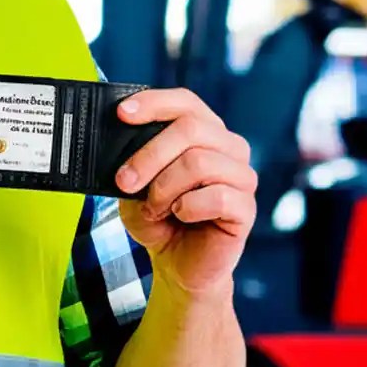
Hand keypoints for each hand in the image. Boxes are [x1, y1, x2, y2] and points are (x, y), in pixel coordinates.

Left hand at [114, 88, 256, 298]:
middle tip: (124, 181)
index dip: (154, 103)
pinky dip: (187, 208)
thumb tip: (119, 144)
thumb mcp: (136, 185)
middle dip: (149, 155)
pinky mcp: (246, 208)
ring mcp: (241, 176)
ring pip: (199, 162)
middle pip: (190, 129)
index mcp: (205, 132)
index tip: (121, 114)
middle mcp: (228, 148)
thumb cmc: (159, 219)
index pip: (185, 102)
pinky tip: (180, 216)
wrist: (177, 265)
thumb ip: (133, 162)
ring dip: (164, 188)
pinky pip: (217, 196)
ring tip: (154, 208)